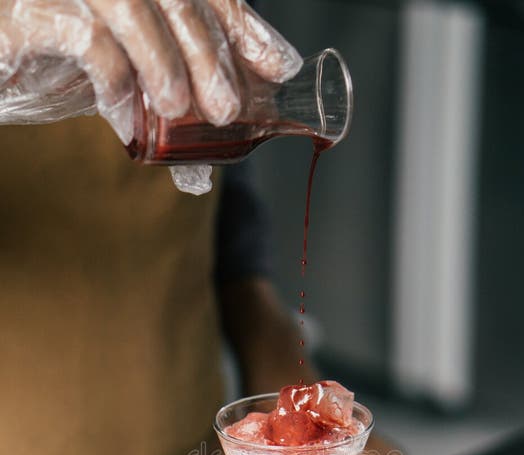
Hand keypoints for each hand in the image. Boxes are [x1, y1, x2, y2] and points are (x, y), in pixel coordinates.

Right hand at [0, 0, 301, 140]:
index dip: (242, 24)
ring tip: (178, 111)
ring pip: (133, 3)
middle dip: (210, 54)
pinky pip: (87, 37)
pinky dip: (115, 81)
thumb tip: (211, 152)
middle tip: (228, 110)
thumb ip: (162, 93)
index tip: (277, 66)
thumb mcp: (118, 72)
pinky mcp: (28, 8)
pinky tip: (127, 119)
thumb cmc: (48, 58)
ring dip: (166, 61)